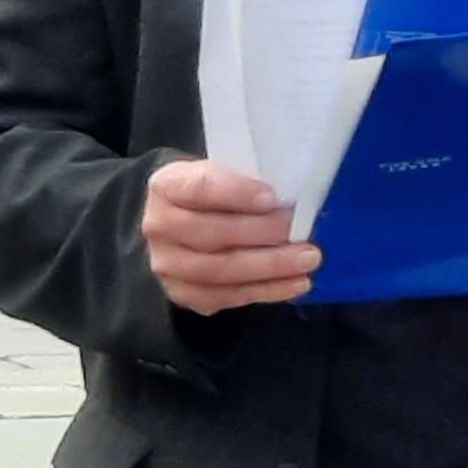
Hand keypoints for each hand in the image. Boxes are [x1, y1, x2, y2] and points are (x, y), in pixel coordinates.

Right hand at [144, 158, 319, 313]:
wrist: (179, 221)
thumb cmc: (211, 191)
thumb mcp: (219, 170)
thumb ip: (244, 178)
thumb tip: (290, 196)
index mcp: (167, 187)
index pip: (200, 188)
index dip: (236, 193)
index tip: (272, 198)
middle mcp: (160, 227)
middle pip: (213, 234)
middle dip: (263, 233)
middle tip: (302, 232)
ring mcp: (168, 265)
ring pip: (221, 271)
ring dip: (270, 267)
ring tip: (308, 260)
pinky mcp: (183, 294)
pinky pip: (227, 297)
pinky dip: (266, 291)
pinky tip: (296, 283)